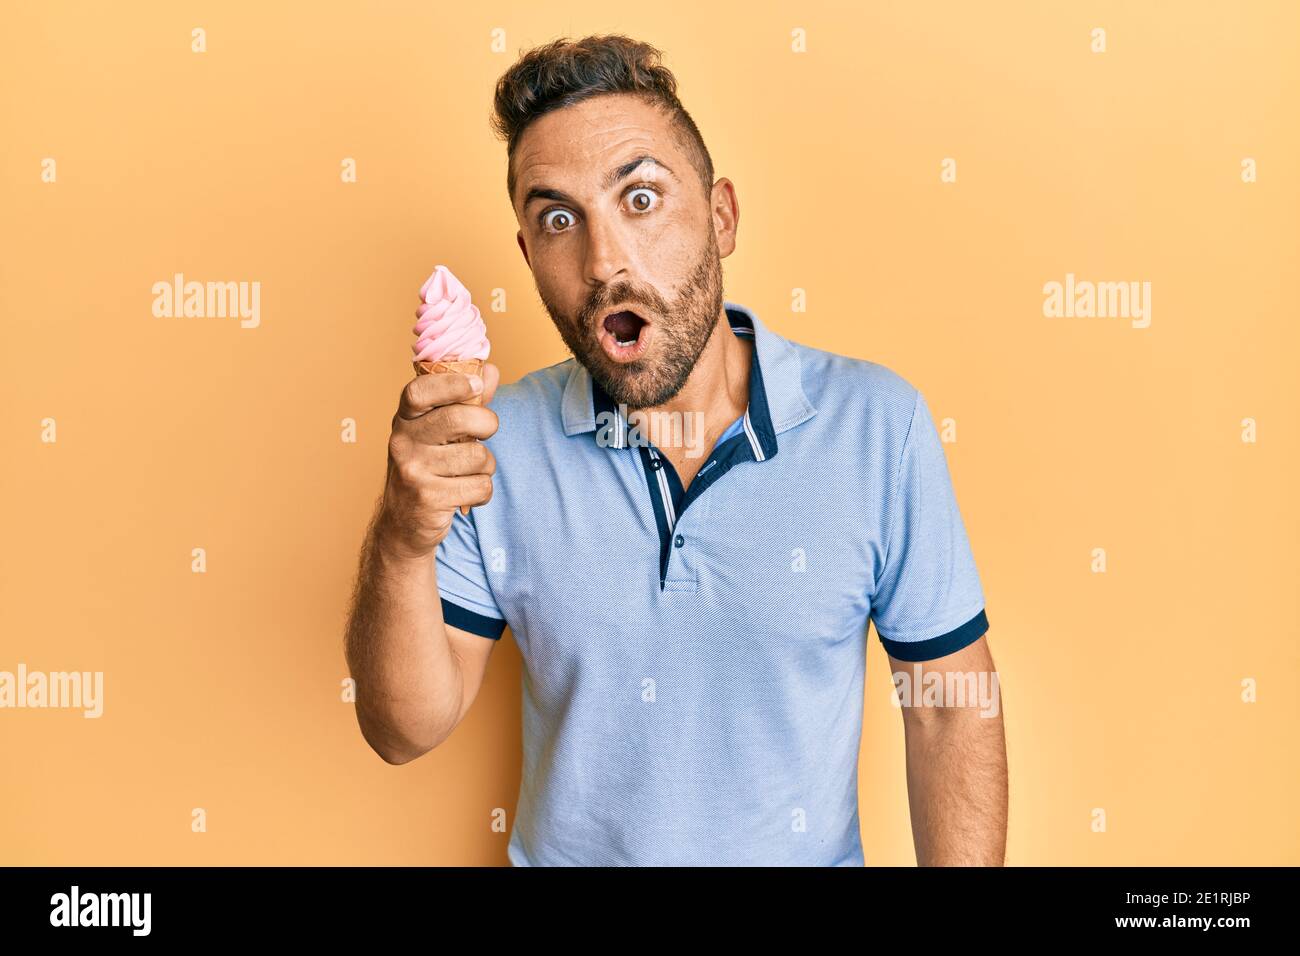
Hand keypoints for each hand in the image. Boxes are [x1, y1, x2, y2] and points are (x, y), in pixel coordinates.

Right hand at [377, 363, 500, 559]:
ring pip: (477, 456)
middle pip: (458, 418)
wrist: (403, 523)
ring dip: (485, 466)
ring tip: (468, 472)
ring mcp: (413, 471)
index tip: (476, 384)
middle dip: (487, 424)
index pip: (418, 391)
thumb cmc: (428, 468)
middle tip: (486, 433)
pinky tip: (467, 494)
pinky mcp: (428, 499)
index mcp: (405, 419)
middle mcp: (403, 442)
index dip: (451, 383)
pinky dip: (483, 492)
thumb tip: (491, 371)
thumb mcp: (438, 432)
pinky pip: (480, 486)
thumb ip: (466, 401)